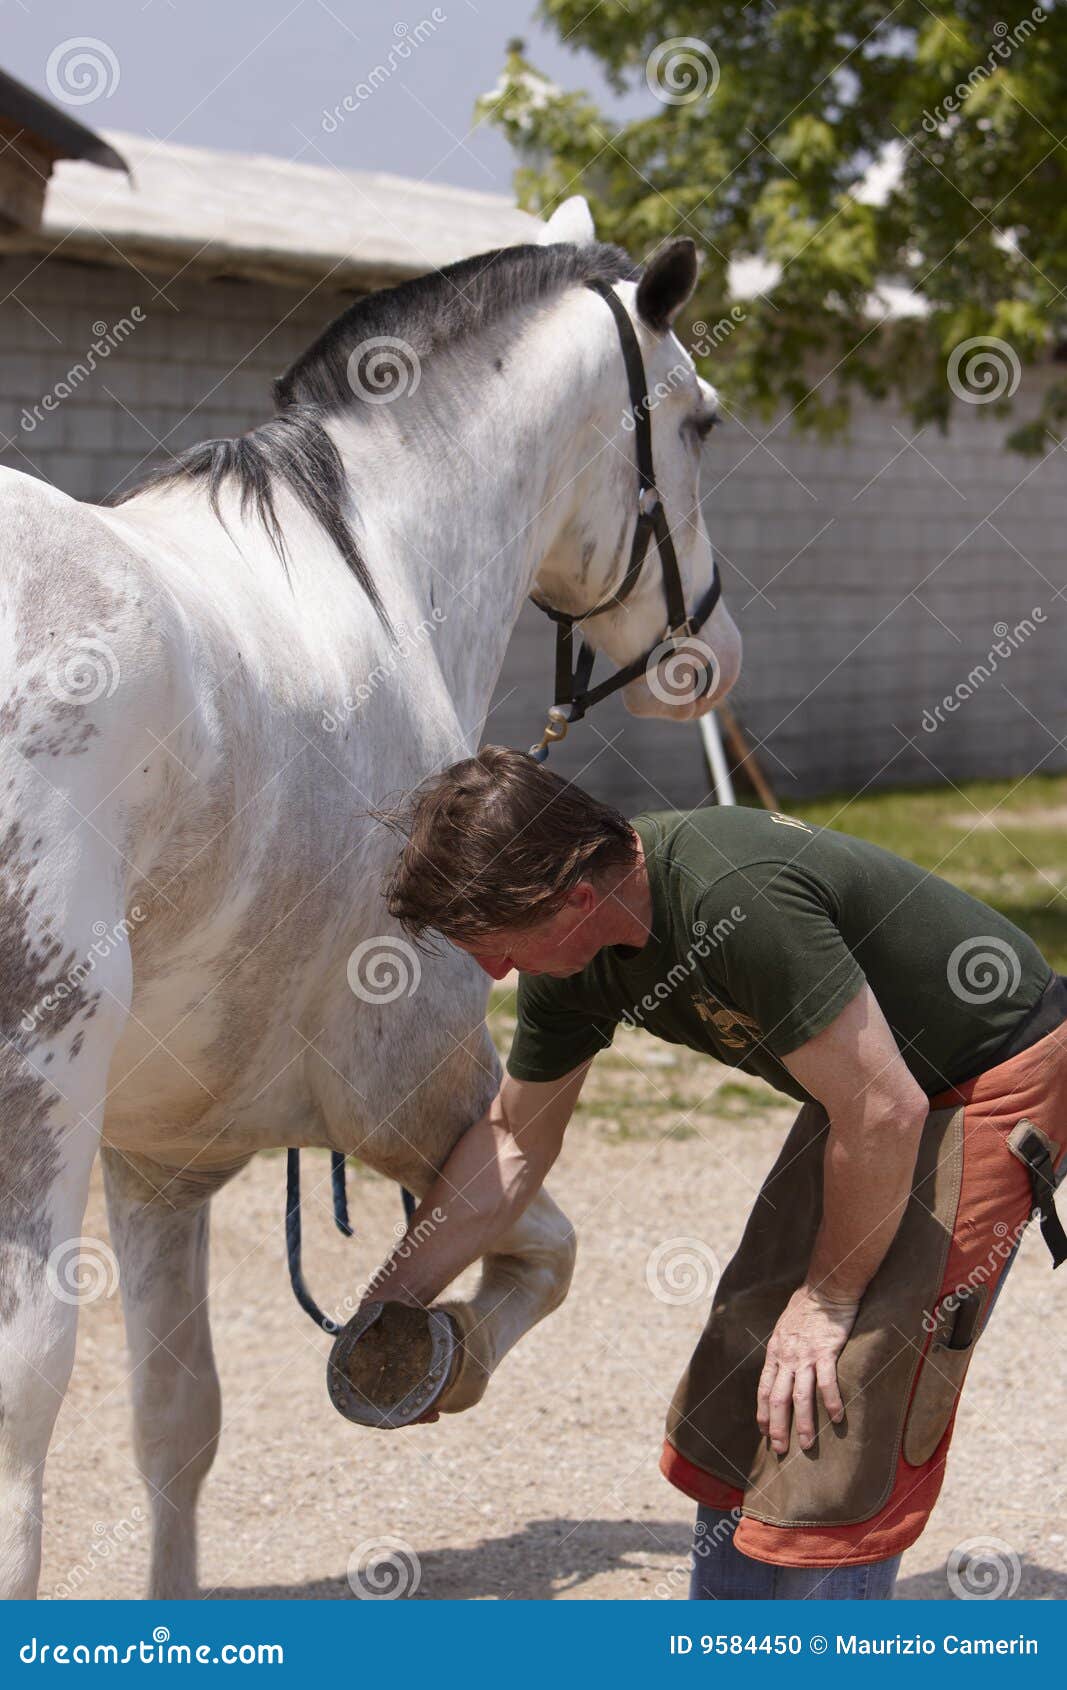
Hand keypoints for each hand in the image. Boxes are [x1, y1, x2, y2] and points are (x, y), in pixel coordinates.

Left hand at [757, 1284, 858, 1453]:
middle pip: (778, 1398)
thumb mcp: (784, 1327)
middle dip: (777, 1427)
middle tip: (779, 1450)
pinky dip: (832, 1403)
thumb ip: (782, 1348)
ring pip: (800, 1397)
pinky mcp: (826, 1352)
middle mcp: (787, 1357)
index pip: (764, 1389)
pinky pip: (827, 1382)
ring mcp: (806, 1356)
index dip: (762, 1412)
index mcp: (775, 1352)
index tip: (763, 1432)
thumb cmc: (806, 1307)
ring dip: (803, 1423)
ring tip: (806, 1445)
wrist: (825, 1288)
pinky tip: (837, 1419)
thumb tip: (780, 1365)